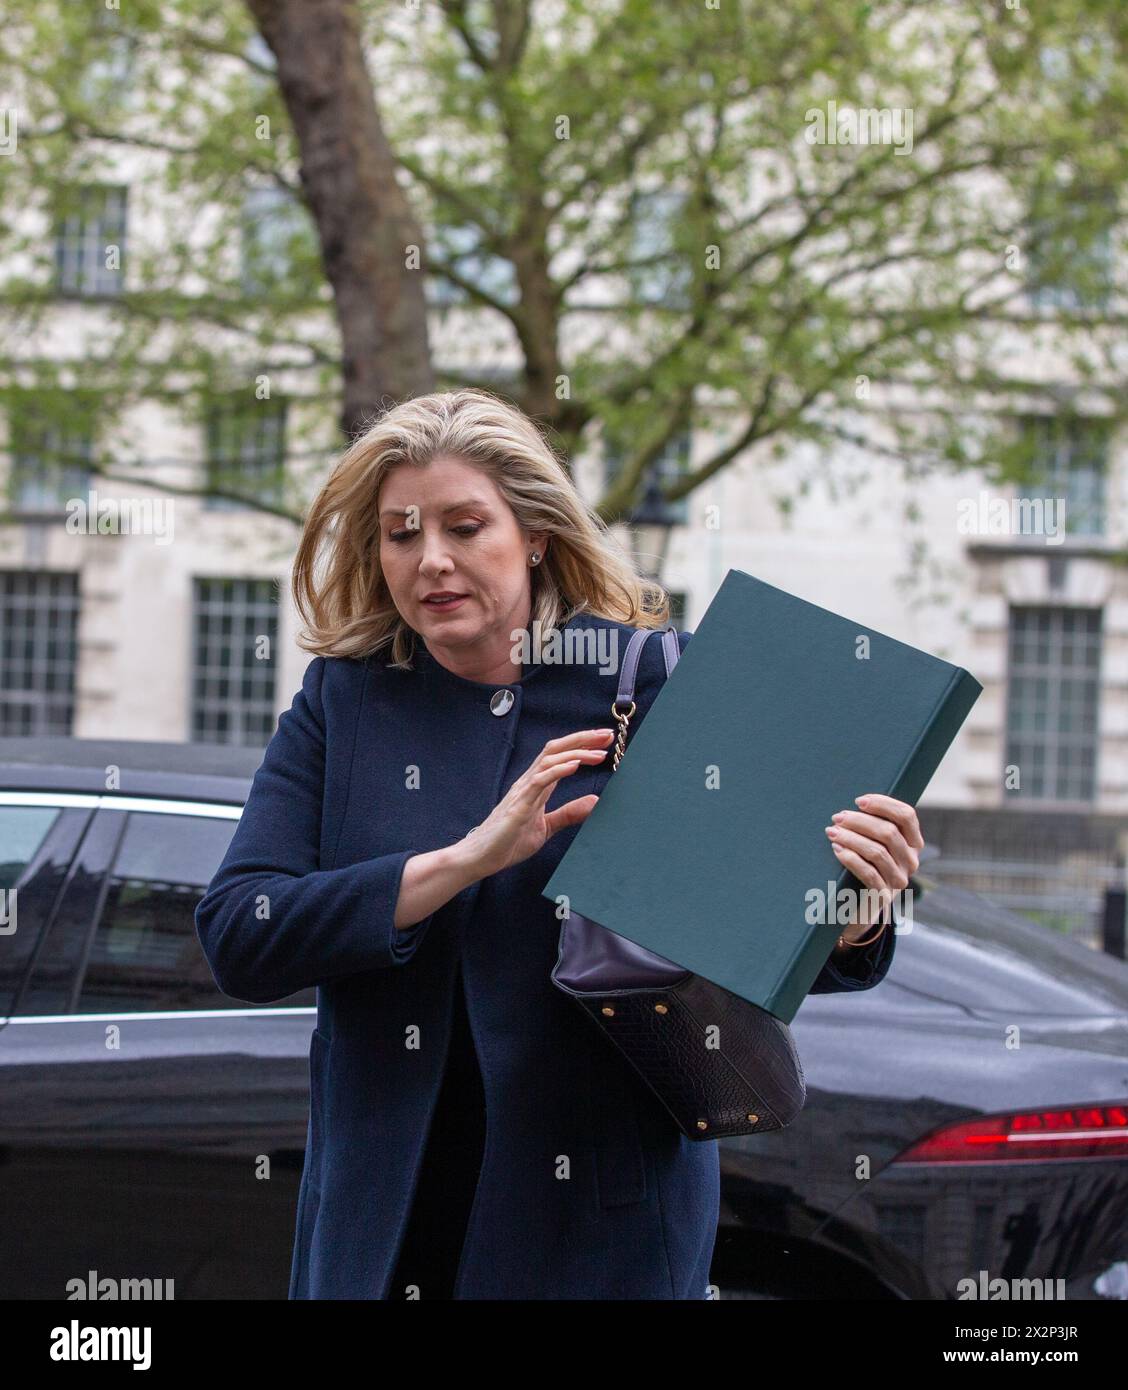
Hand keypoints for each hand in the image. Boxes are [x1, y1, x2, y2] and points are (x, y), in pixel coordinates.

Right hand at [462, 728, 613, 877]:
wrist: (482, 857)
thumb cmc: (508, 841)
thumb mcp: (547, 826)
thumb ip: (569, 813)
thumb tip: (595, 802)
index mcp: (536, 785)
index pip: (560, 756)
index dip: (581, 745)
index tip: (604, 741)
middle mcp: (529, 782)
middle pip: (556, 749)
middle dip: (582, 740)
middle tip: (607, 735)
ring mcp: (523, 791)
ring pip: (549, 760)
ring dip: (576, 753)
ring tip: (598, 753)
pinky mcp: (519, 805)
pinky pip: (539, 781)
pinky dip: (558, 770)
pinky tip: (575, 766)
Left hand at [824, 793, 922, 940]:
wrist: (858, 904)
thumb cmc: (863, 863)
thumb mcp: (874, 842)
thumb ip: (874, 824)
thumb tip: (856, 803)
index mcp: (913, 842)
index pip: (907, 816)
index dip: (883, 804)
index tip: (858, 801)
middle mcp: (911, 861)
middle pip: (889, 832)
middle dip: (860, 821)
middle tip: (837, 818)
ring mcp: (899, 880)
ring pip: (878, 852)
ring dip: (851, 838)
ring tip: (831, 832)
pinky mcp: (884, 896)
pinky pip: (869, 873)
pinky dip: (851, 859)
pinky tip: (837, 849)